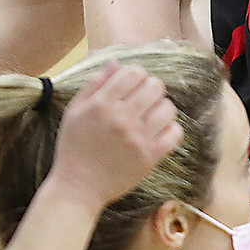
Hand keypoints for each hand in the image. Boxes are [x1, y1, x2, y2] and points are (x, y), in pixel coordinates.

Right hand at [46, 61, 182, 208]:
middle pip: (155, 86)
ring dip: (161, 108)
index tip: (132, 86)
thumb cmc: (74, 148)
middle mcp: (121, 119)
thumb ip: (94, 85)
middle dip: (151, 89)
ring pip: (168, 108)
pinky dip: (170, 129)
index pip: (134, 72)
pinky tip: (158, 132)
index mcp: (101, 104)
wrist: (78, 187)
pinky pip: (175, 133)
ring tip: (151, 116)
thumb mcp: (75, 112)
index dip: (136, 75)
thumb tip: (116, 62)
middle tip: (144, 100)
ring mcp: (138, 138)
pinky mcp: (150, 157)